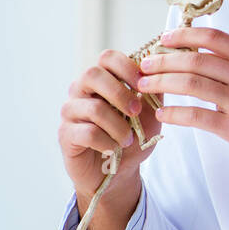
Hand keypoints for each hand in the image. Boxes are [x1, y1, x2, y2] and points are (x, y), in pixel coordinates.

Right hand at [59, 50, 158, 206]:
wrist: (119, 172)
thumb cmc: (133, 137)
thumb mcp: (150, 112)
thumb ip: (153, 89)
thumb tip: (164, 66)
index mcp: (102, 80)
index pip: (107, 57)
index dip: (127, 67)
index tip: (144, 85)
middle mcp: (81, 91)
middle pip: (92, 74)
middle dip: (120, 93)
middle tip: (136, 112)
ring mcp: (70, 112)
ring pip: (93, 108)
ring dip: (118, 126)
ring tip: (128, 139)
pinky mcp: (65, 134)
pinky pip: (87, 132)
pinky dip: (107, 142)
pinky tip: (113, 149)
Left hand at [136, 26, 228, 200]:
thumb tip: (210, 59)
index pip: (213, 38)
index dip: (184, 36)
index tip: (165, 39)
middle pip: (195, 60)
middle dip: (163, 61)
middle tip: (145, 66)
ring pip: (190, 84)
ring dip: (162, 84)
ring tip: (145, 87)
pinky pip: (196, 116)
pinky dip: (174, 114)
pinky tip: (163, 115)